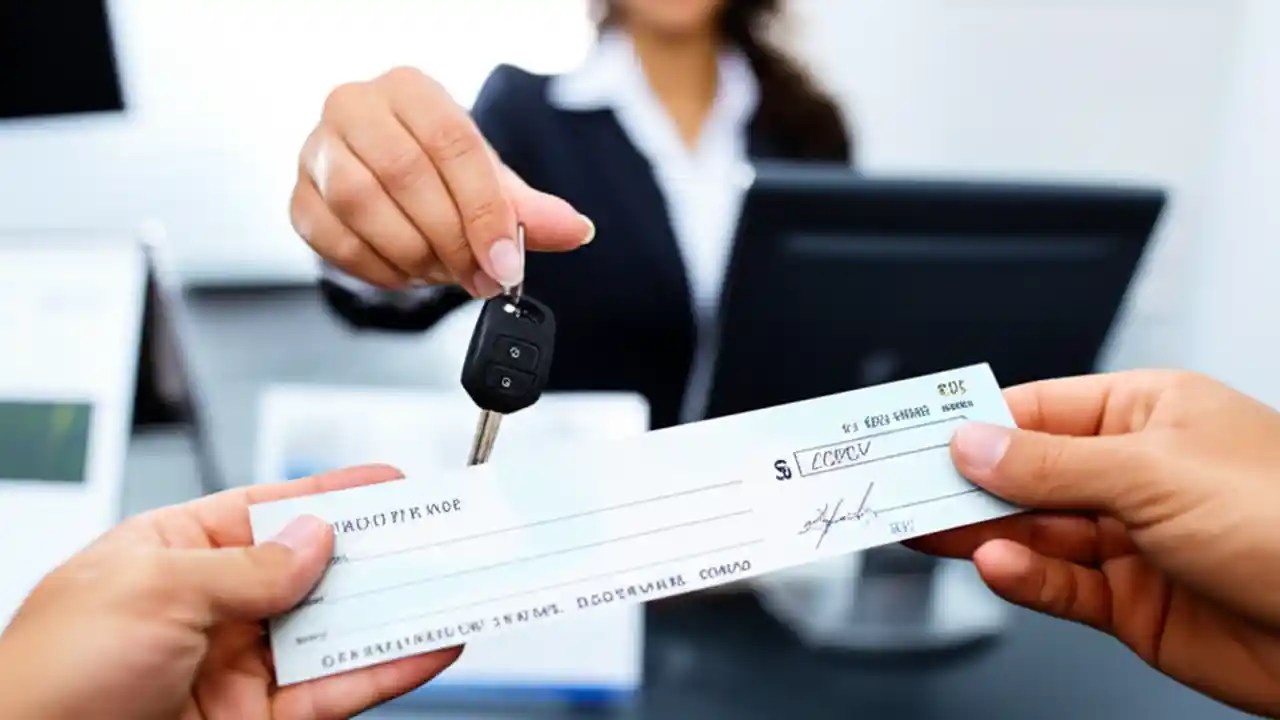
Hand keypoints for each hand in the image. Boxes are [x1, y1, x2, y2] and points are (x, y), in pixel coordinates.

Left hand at [0, 465, 459, 719]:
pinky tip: (427, 647)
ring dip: (396, 611)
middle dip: (378, 553)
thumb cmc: (45, 677)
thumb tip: (315, 539)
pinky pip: (336, 689)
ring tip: (451, 587)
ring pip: (336, 631)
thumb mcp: (154, 591)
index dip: (333, 495)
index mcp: (173, 552)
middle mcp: (211, 606)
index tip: (390, 483)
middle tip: (438, 535)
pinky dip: (389, 669)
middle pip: (315, 571)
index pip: (269, 510)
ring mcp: (236, 666)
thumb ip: (249, 565)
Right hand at [291, 66, 594, 295]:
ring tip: (445, 271)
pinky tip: (410, 273)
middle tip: (480, 276)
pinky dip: (380, 270)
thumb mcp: (491, 182)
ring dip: (413, 253)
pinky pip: (335, 242)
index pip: (452, 143)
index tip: (507, 262)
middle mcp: (354, 107)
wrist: (385, 171)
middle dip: (451, 238)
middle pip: (404, 174)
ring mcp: (317, 151)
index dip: (484, 210)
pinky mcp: (299, 198)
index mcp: (410, 89)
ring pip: (361, 205)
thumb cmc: (438, 169)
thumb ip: (531, 209)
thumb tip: (575, 230)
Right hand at [911, 370, 1279, 715]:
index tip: (916, 434)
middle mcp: (1136, 473)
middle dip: (969, 483)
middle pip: (1027, 474)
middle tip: (905, 489)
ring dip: (986, 533)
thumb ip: (1050, 465)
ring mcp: (1132, 540)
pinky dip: (1025, 578)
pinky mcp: (1132, 603)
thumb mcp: (1153, 473)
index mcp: (1148, 413)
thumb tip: (973, 443)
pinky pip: (1060, 585)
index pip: (1038, 410)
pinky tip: (998, 567)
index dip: (975, 423)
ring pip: (1034, 532)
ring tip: (932, 532)